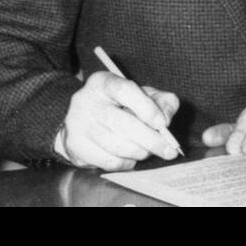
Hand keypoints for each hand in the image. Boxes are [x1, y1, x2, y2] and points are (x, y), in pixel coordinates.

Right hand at [56, 72, 180, 171]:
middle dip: (151, 140)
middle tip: (169, 151)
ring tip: (148, 151)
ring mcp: (78, 124)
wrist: (82, 119)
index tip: (163, 124)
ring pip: (117, 145)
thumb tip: (167, 119)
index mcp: (102, 82)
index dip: (146, 108)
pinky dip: (126, 162)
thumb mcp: (141, 95)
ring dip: (140, 152)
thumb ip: (161, 101)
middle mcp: (86, 100)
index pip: (124, 91)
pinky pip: (108, 161)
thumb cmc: (119, 105)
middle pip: (122, 123)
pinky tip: (130, 156)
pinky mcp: (76, 147)